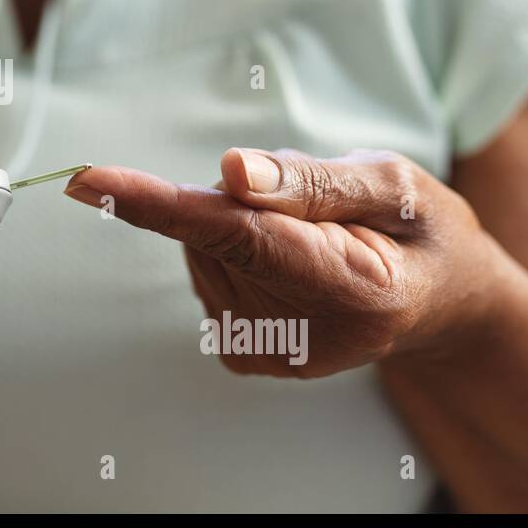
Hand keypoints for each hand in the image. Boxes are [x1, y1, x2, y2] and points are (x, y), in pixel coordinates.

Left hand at [64, 148, 506, 377]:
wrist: (439, 302)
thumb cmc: (420, 230)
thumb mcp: (391, 184)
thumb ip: (310, 181)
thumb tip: (230, 174)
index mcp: (349, 288)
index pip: (232, 234)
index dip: (155, 204)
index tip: (88, 182)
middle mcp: (298, 335)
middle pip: (215, 228)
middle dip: (246, 195)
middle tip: (320, 204)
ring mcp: (266, 352)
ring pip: (203, 244)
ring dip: (243, 221)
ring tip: (314, 234)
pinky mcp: (243, 353)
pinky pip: (205, 268)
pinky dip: (234, 249)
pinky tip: (289, 260)